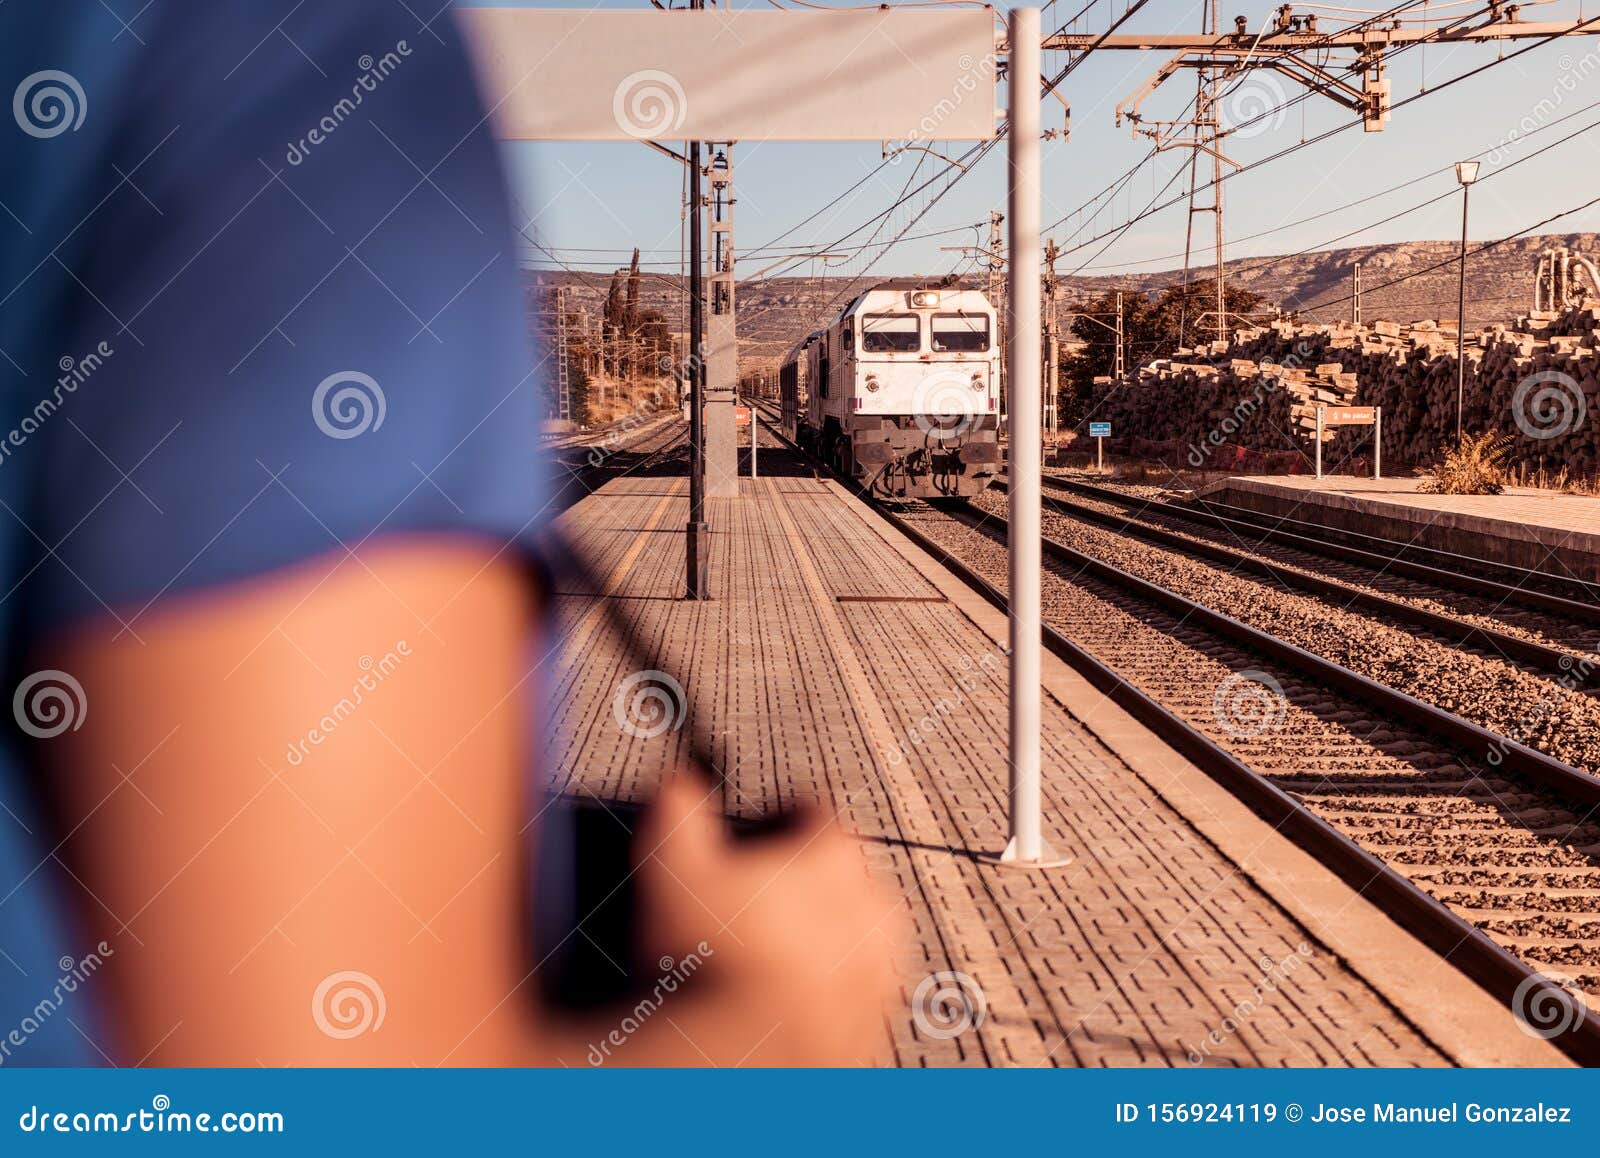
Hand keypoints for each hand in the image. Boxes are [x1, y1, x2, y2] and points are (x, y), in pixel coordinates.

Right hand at [630, 777, 902, 1066]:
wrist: (738, 1066)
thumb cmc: (708, 963)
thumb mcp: (669, 867)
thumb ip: (678, 808)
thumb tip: (681, 788)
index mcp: (836, 856)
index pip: (810, 813)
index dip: (769, 821)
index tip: (741, 844)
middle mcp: (874, 911)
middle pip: (837, 876)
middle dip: (796, 884)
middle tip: (742, 907)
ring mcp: (878, 975)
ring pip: (846, 939)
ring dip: (810, 941)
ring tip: (754, 961)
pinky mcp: (873, 1028)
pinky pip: (845, 995)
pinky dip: (815, 993)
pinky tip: (768, 1004)